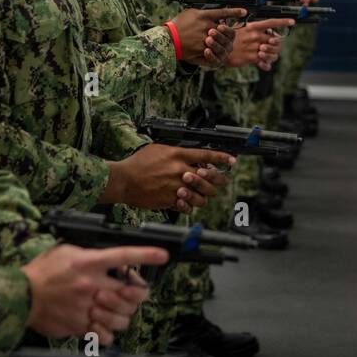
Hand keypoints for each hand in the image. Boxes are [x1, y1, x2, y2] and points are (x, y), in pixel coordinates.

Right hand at [23, 244, 167, 340]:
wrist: (21, 294)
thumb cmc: (43, 271)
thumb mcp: (67, 251)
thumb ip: (91, 254)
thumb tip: (109, 259)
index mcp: (88, 262)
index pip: (123, 256)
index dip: (146, 255)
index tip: (163, 256)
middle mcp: (91, 285)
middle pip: (131, 293)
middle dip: (138, 295)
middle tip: (133, 295)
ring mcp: (86, 307)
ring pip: (122, 318)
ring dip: (123, 316)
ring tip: (115, 311)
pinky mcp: (79, 325)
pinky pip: (105, 335)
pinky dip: (108, 333)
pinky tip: (102, 325)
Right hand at [106, 144, 234, 211]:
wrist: (124, 180)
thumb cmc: (138, 163)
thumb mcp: (158, 149)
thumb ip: (176, 152)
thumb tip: (190, 155)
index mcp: (178, 155)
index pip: (206, 155)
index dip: (222, 157)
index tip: (232, 160)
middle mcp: (180, 170)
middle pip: (209, 178)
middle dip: (218, 180)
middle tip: (220, 182)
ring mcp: (176, 187)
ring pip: (201, 196)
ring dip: (204, 196)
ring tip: (201, 194)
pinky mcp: (170, 200)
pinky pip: (187, 207)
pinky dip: (189, 206)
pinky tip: (187, 202)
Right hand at [171, 8, 245, 65]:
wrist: (168, 38)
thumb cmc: (178, 24)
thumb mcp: (191, 13)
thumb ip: (205, 13)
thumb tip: (217, 13)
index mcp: (203, 16)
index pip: (223, 12)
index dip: (235, 12)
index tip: (244, 12)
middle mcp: (206, 27)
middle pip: (224, 29)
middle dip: (227, 31)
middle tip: (226, 31)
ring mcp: (204, 40)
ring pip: (221, 41)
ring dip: (223, 41)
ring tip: (220, 41)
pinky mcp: (201, 50)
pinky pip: (214, 52)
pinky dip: (217, 52)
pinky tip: (217, 51)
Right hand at [226, 18, 290, 67]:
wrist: (219, 49)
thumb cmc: (231, 39)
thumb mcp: (242, 30)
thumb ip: (255, 31)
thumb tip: (268, 33)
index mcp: (253, 27)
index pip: (272, 23)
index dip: (283, 21)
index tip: (293, 21)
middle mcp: (256, 36)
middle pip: (276, 41)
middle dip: (276, 46)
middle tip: (271, 48)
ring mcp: (254, 47)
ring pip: (273, 53)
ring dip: (272, 56)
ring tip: (266, 56)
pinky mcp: (252, 58)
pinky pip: (266, 62)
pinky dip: (266, 65)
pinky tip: (263, 64)